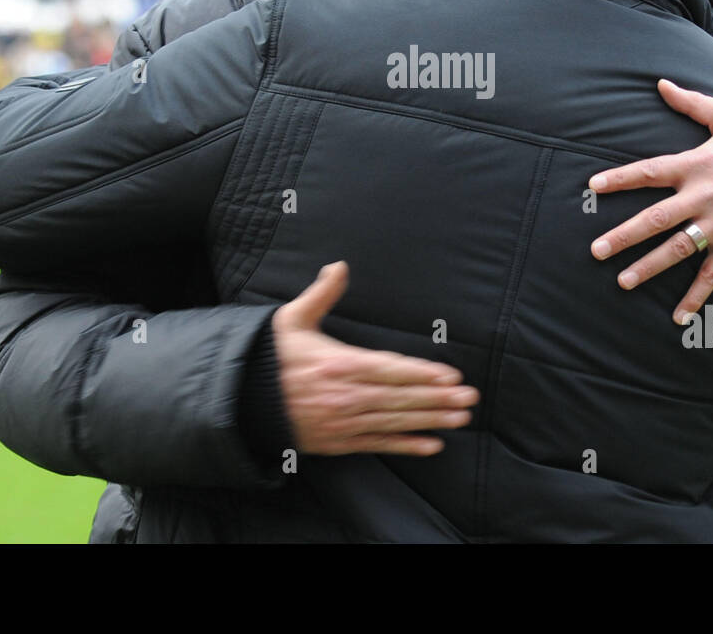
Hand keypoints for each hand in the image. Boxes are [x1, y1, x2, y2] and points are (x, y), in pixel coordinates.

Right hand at [272, 261, 478, 455]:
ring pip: (394, 422)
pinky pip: (377, 444)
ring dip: (430, 421)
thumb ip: (321, 294)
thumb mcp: (292, 319)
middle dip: (437, 399)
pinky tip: (431, 445)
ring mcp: (342, 422)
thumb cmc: (272, 357)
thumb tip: (338, 266)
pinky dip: (405, 446)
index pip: (389, 369)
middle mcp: (344, 396)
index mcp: (338, 364)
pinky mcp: (338, 442)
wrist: (243, 400)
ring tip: (460, 418)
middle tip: (469, 398)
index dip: (421, 374)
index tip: (450, 376)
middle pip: (399, 398)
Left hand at [588, 79, 712, 322]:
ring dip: (649, 267)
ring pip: (677, 250)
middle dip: (624, 235)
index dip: (620, 179)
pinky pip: (712, 276)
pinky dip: (695, 298)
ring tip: (622, 282)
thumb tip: (660, 84)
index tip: (592, 188)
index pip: (649, 172)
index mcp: (697, 164)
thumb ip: (691, 103)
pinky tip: (676, 318)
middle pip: (656, 219)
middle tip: (596, 250)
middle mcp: (704, 197)